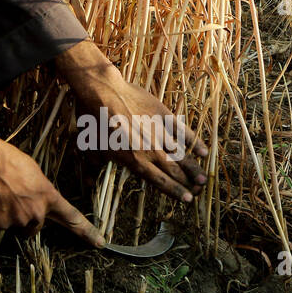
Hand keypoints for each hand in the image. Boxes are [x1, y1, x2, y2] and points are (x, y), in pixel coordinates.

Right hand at [0, 139, 105, 247]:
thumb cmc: (10, 160)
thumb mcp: (34, 173)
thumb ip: (39, 192)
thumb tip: (34, 200)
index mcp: (48, 197)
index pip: (72, 217)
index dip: (87, 232)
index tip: (100, 243)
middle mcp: (35, 214)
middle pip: (34, 227)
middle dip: (25, 218)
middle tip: (13, 198)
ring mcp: (16, 221)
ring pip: (12, 226)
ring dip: (6, 216)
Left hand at [52, 40, 208, 202]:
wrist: (102, 93)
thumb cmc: (93, 121)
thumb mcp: (89, 148)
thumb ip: (94, 169)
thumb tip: (87, 184)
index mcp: (134, 160)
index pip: (159, 181)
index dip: (175, 191)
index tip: (188, 199)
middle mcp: (150, 150)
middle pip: (174, 170)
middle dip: (188, 182)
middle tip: (199, 190)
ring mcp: (158, 132)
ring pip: (181, 154)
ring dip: (194, 167)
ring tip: (204, 179)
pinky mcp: (162, 114)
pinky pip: (182, 130)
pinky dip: (194, 141)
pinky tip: (204, 150)